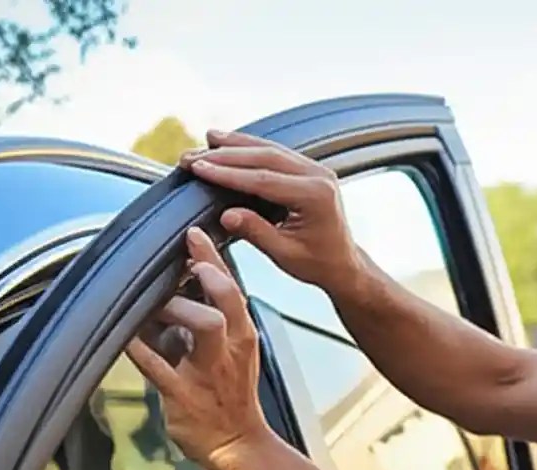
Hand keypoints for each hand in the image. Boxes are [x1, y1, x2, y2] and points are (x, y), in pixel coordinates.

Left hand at [126, 227, 275, 469]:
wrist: (237, 443)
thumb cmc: (228, 395)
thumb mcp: (229, 352)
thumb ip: (207, 320)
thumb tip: (175, 290)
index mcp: (242, 335)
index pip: (233, 287)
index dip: (213, 258)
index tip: (193, 234)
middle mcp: (231, 347)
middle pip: (228, 298)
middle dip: (208, 272)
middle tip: (185, 260)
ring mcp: (210, 370)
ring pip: (204, 324)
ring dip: (176, 307)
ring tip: (155, 302)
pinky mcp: (186, 394)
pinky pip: (160, 366)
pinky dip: (140, 348)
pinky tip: (124, 335)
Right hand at [180, 130, 359, 288]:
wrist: (343, 264)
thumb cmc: (318, 264)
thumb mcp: (284, 254)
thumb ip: (256, 232)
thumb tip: (225, 215)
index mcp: (315, 196)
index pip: (263, 179)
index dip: (227, 173)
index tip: (198, 168)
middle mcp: (318, 176)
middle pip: (265, 157)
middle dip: (225, 154)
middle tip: (193, 155)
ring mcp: (317, 170)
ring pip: (271, 149)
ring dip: (237, 144)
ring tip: (208, 139)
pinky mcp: (311, 170)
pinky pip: (278, 153)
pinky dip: (252, 148)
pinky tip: (232, 144)